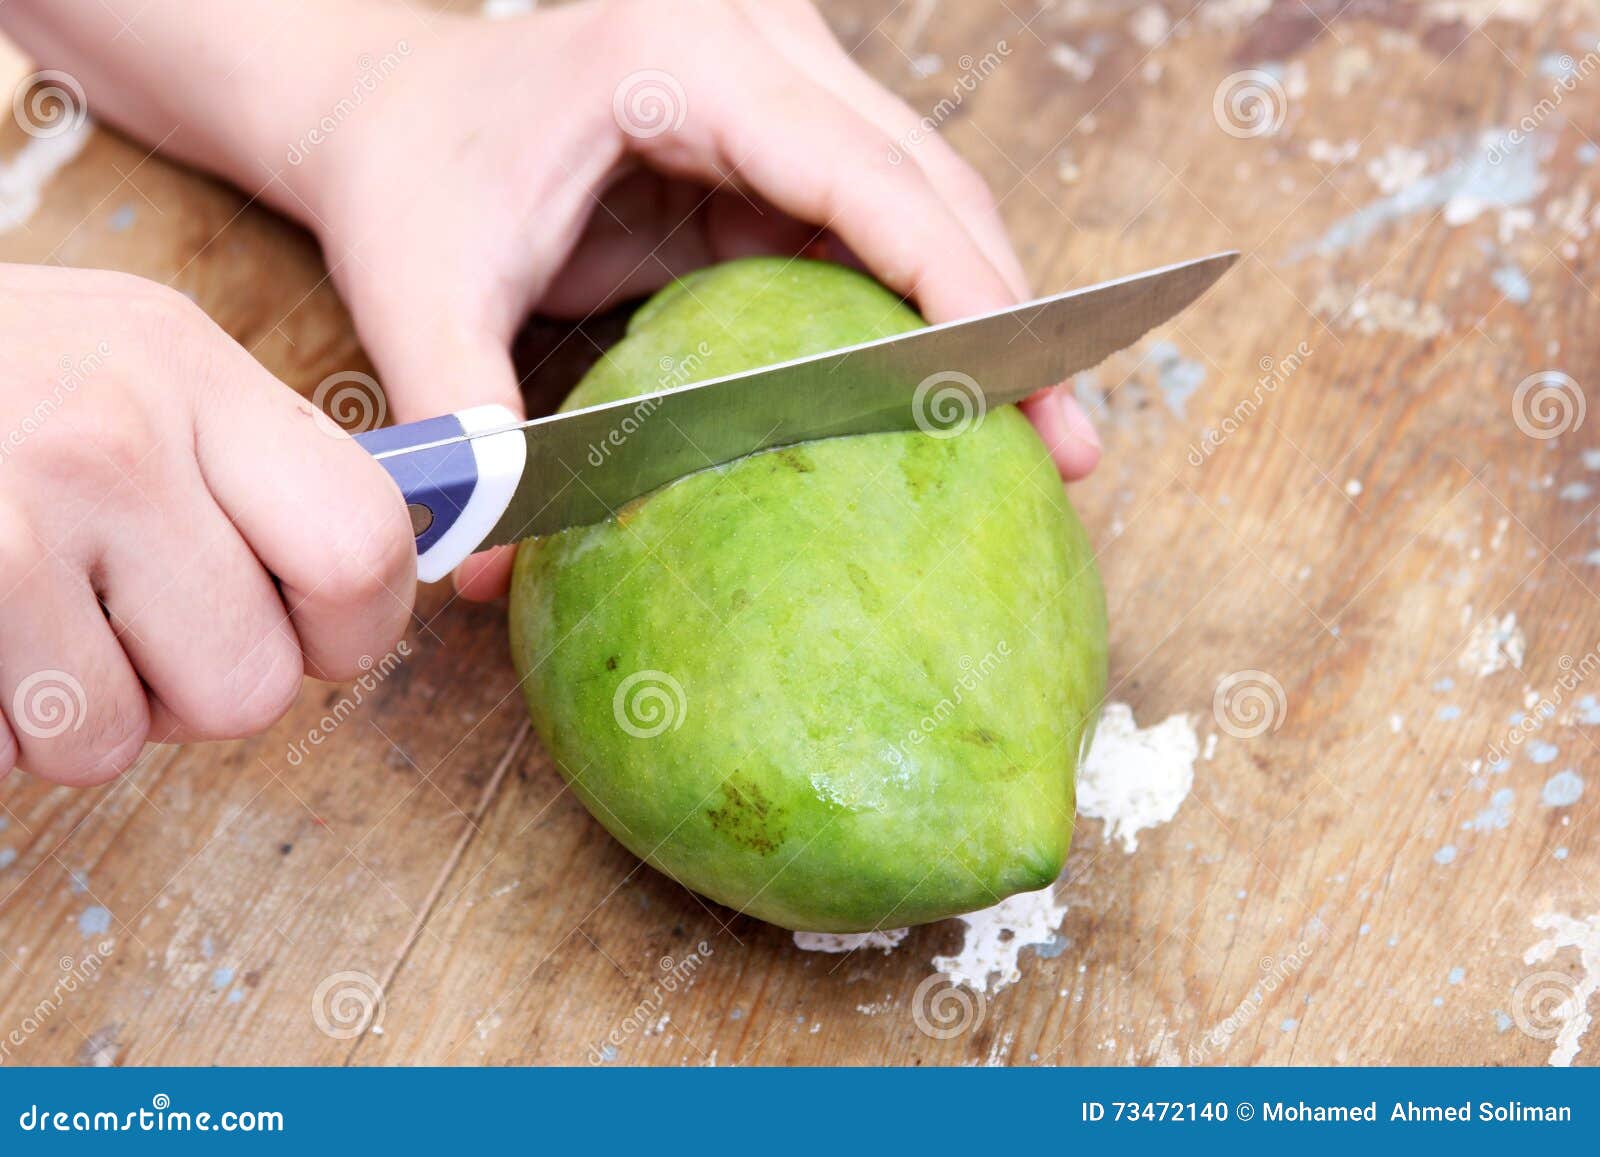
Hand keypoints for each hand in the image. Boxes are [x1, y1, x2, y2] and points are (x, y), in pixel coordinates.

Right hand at [0, 265, 414, 784]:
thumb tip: (365, 577)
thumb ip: (249, 462)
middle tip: (119, 627)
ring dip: (68, 714)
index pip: (362, 546)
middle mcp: (108, 437)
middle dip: (190, 689)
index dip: (350, 626)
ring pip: (111, 743)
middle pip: (249, 684)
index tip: (305, 631)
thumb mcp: (127, 358)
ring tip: (15, 621)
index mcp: (189, 370)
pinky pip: (4, 753)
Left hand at [284, 0, 1099, 596]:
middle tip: (1072, 444)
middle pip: (929, 180)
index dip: (954, 278)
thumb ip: (463, 422)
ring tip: (1046, 434)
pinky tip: (955, 399)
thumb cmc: (412, 180)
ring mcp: (779, 89)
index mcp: (682, 57)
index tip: (1022, 381)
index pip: (861, 171)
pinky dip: (925, 311)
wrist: (393, 113)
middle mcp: (755, 47)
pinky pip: (879, 227)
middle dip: (1008, 311)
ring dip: (986, 315)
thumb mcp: (421, 292)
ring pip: (926, 201)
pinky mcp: (778, 147)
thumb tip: (482, 572)